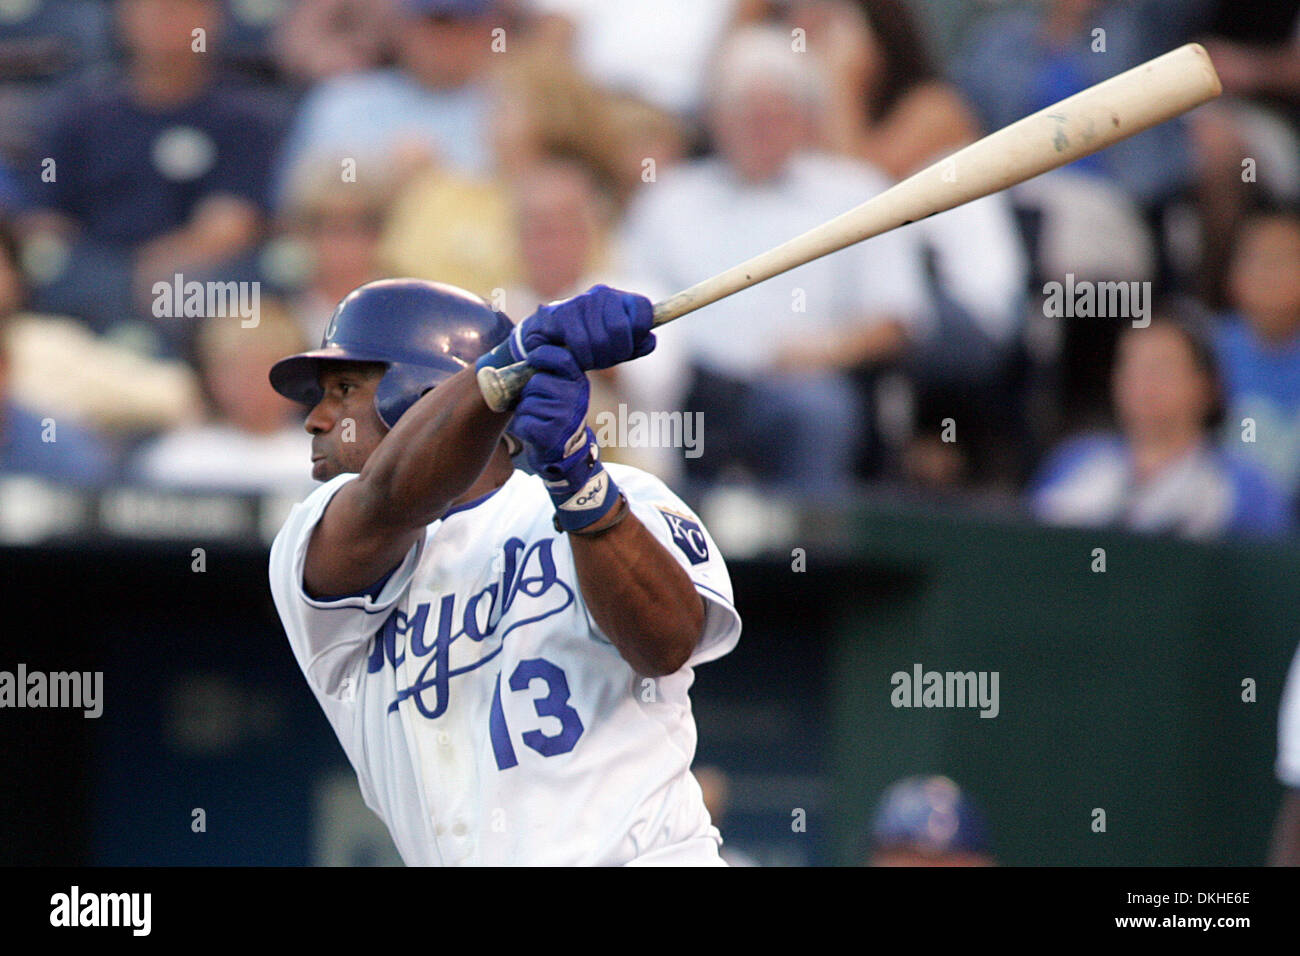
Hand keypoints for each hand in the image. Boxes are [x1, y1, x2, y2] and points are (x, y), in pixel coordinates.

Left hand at [511, 345, 589, 471]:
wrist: (564, 455)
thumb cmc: (555, 416)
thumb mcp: (561, 391)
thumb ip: (550, 373)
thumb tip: (527, 345)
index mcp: (578, 383)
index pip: (561, 358)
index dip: (542, 355)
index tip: (533, 358)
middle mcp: (575, 398)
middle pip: (536, 383)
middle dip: (530, 394)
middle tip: (539, 405)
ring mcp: (564, 417)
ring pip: (527, 403)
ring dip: (526, 413)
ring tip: (539, 421)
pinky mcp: (550, 435)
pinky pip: (523, 423)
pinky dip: (523, 429)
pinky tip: (536, 433)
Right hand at [519, 285, 655, 370]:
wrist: (546, 341)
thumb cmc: (588, 345)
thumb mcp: (618, 347)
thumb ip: (638, 345)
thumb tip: (650, 340)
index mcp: (620, 299)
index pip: (643, 311)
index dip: (638, 335)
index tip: (627, 347)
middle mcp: (601, 294)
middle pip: (620, 329)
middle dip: (614, 353)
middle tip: (604, 360)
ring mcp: (578, 302)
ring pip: (598, 339)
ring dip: (595, 359)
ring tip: (588, 361)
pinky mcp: (556, 314)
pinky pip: (578, 342)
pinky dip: (580, 358)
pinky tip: (575, 358)